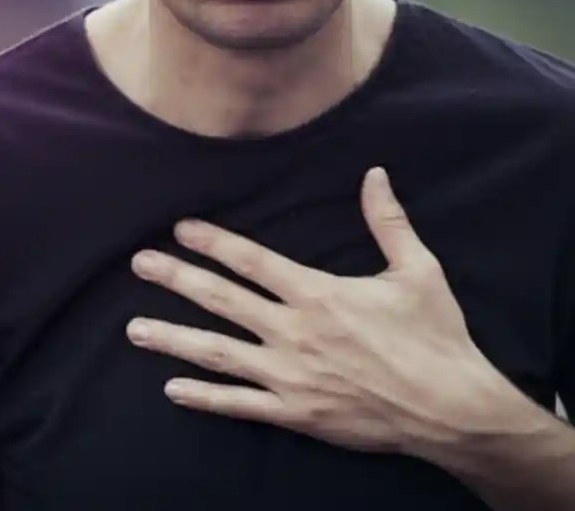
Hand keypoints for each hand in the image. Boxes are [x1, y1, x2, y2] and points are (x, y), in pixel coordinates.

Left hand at [126, 167, 513, 455]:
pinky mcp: (294, 412)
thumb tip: (375, 175)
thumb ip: (388, 223)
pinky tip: (172, 389)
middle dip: (176, 279)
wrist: (452, 410)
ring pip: (217, 353)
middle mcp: (294, 332)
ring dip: (173, 339)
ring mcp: (289, 375)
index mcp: (319, 294)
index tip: (179, 229)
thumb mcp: (419, 272)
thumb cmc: (436, 338)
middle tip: (139, 264)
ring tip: (135, 329)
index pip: (252, 260)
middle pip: (221, 300)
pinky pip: (239, 404)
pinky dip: (203, 398)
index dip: (212, 242)